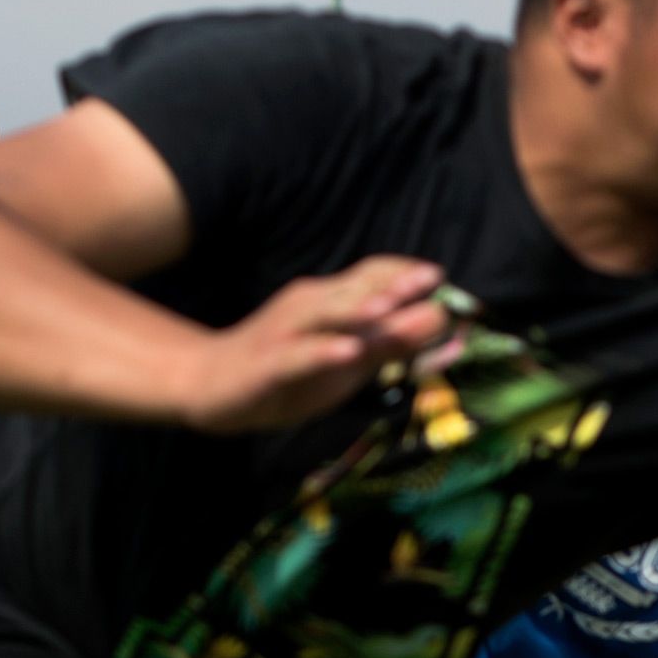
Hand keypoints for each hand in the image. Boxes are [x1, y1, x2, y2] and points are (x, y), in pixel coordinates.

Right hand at [182, 255, 454, 433]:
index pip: (370, 275)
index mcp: (328, 302)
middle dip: (392, 284)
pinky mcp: (267, 365)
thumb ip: (394, 345)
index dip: (404, 272)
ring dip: (359, 310)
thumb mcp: (348, 362)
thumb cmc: (289, 372)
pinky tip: (347, 353)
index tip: (439, 275)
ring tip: (391, 308)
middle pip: (353, 289)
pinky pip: (298, 356)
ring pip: (325, 316)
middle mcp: (308, 308)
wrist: (211, 385)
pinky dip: (323, 352)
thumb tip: (447, 326)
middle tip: (430, 279)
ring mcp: (285, 334)